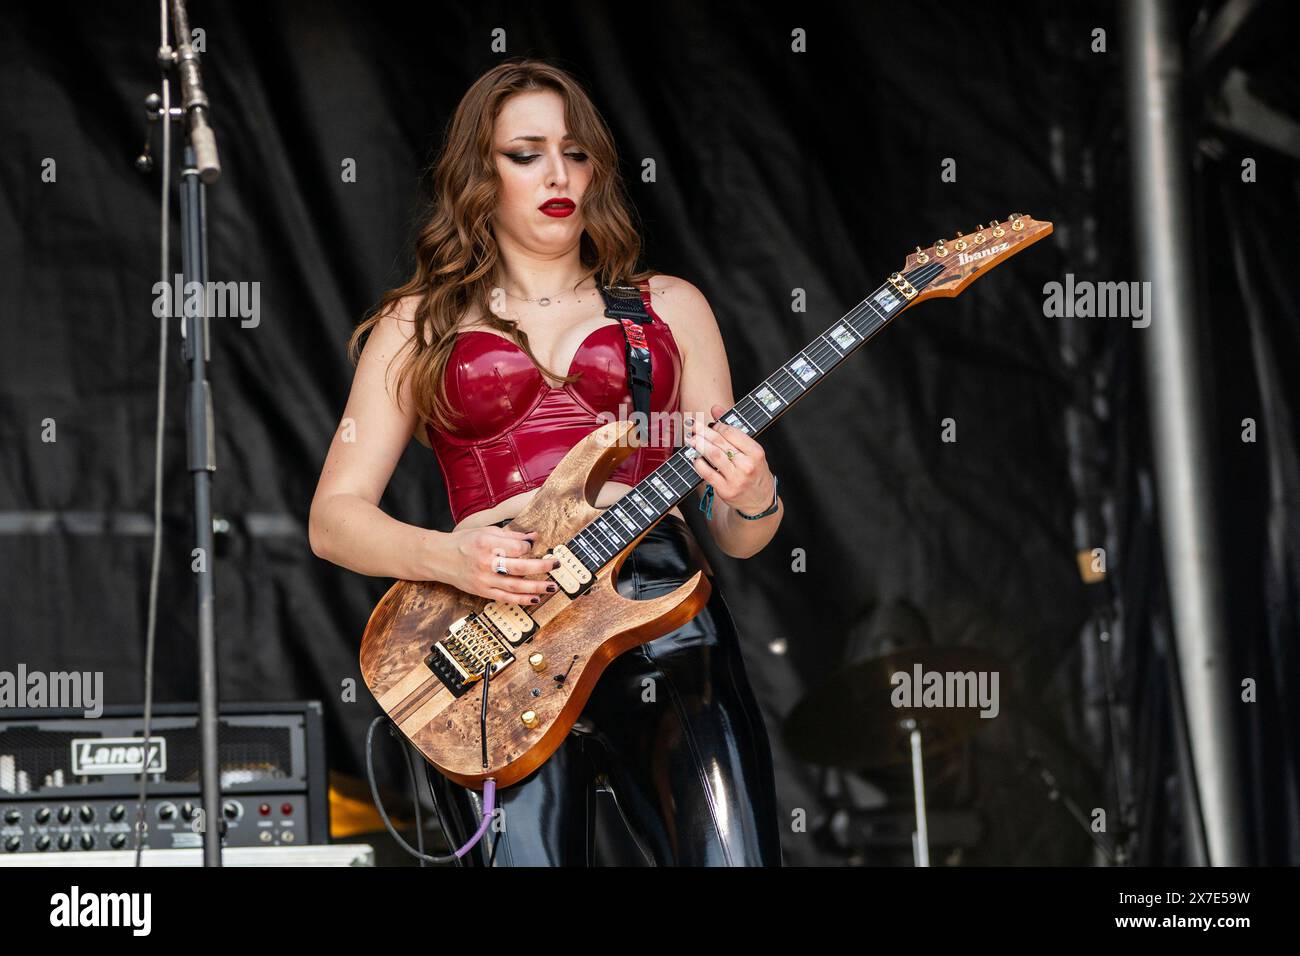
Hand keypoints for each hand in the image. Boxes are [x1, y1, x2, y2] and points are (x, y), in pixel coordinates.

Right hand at [433, 526, 559, 604]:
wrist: (440, 558)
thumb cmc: (465, 542)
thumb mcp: (486, 532)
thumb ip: (511, 535)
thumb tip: (534, 537)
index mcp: (486, 543)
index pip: (516, 547)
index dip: (528, 547)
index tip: (533, 546)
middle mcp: (485, 562)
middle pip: (519, 566)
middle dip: (541, 566)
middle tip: (557, 564)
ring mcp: (484, 579)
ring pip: (515, 585)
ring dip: (536, 587)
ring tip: (552, 586)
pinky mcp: (482, 592)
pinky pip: (506, 598)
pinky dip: (522, 599)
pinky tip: (536, 598)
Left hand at [685, 402, 775, 514]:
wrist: (760, 501)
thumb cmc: (754, 472)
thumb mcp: (751, 450)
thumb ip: (733, 428)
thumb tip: (715, 408)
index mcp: (756, 452)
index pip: (731, 432)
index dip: (717, 425)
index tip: (710, 424)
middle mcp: (747, 465)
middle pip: (720, 443)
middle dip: (703, 432)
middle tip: (692, 426)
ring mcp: (737, 479)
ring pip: (713, 456)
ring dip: (699, 445)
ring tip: (691, 438)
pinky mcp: (726, 490)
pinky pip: (708, 474)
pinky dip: (699, 464)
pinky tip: (695, 458)